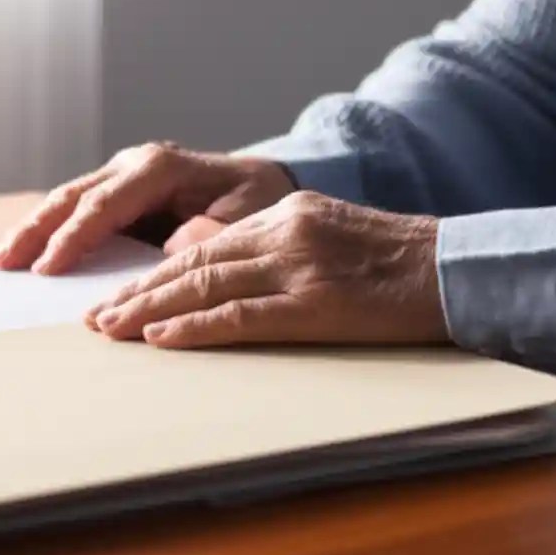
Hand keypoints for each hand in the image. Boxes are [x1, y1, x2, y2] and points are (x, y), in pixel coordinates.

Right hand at [0, 142, 294, 274]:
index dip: (74, 237)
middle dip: (37, 231)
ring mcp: (120, 174)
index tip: (48, 268)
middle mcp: (133, 164)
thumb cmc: (255, 200)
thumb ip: (209, 231)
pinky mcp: (115, 191)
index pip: (105, 204)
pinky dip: (48, 229)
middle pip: (73, 197)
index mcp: (160, 168)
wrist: (261, 182)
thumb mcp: (247, 215)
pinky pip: (75, 209)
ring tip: (1, 261)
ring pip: (66, 200)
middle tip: (5, 264)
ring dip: (33, 230)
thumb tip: (171, 249)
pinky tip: (23, 250)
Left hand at [86, 191, 447, 346]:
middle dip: (137, 292)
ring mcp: (299, 267)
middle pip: (191, 263)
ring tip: (110, 331)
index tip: (119, 295)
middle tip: (95, 317)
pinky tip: (161, 340)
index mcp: (285, 214)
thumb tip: (221, 281)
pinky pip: (239, 317)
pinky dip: (194, 329)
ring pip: (204, 286)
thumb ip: (278, 251)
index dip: (155, 273)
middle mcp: (283, 232)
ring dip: (149, 311)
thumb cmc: (399, 264)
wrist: (460, 269)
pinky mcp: (316, 304)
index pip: (202, 245)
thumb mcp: (331, 238)